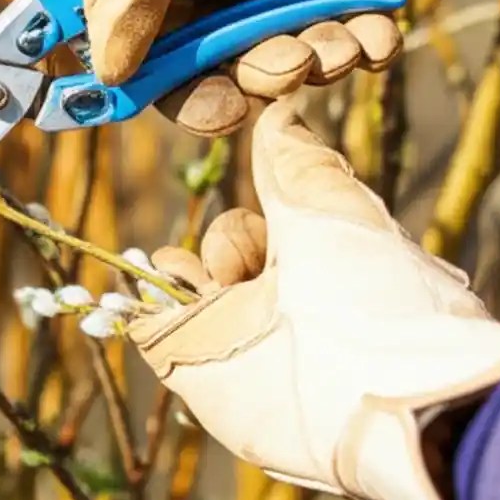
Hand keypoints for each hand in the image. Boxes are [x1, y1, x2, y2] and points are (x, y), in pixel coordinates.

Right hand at [84, 0, 414, 135]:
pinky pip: (337, 26)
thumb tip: (109, 72)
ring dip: (313, 59)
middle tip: (287, 68)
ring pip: (277, 51)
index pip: (135, 45)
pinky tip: (375, 35)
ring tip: (341, 42)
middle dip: (252, 78)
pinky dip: (361, 41)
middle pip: (209, 63)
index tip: (215, 112)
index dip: (169, 89)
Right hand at [125, 101, 499, 499]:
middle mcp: (276, 301)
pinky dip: (129, 297)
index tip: (256, 190)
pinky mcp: (188, 365)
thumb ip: (296, 163)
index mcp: (318, 263)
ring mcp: (230, 335)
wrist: (364, 394)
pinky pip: (144, 323)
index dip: (260, 212)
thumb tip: (280, 105)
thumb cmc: (369, 293)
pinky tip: (140, 283)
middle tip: (249, 266)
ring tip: (220, 286)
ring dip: (182, 269)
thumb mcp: (335, 209)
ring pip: (183, 284)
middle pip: (225, 248)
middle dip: (228, 242)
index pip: (270, 224)